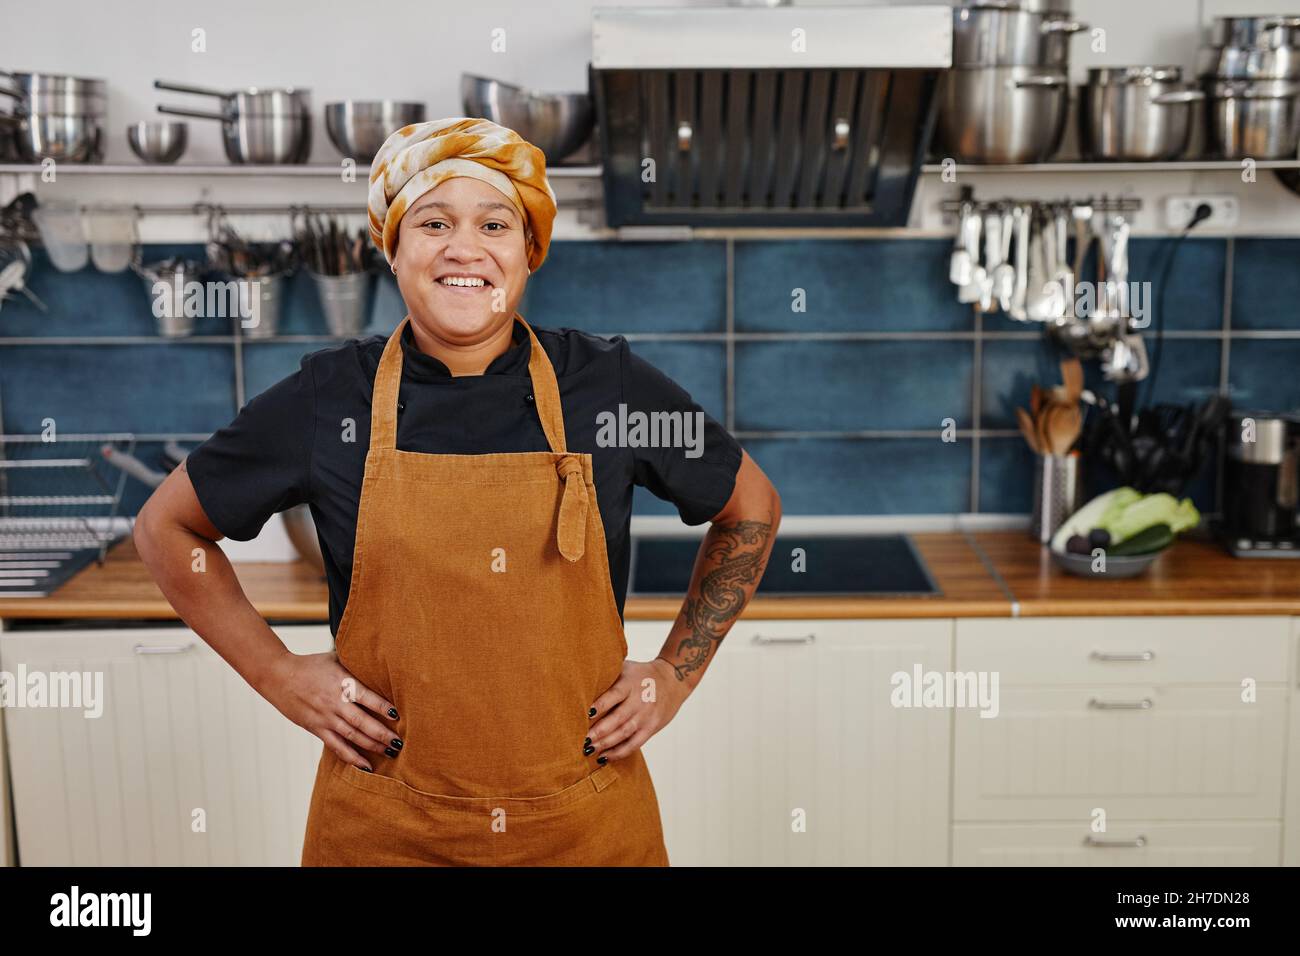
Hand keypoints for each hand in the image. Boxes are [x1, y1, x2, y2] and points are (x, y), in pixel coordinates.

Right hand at [261, 651, 400, 771]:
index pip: (367, 697)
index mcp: (342, 682)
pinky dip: (351, 757)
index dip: (383, 707)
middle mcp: (335, 702)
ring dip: (372, 746)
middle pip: (362, 721)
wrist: (278, 676)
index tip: (398, 715)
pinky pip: (336, 746)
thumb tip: (379, 657)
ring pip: (352, 736)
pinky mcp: (316, 728)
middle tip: (400, 743)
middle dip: (382, 734)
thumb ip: (355, 663)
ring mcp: (325, 717)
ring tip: (390, 753)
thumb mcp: (335, 658)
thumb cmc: (310, 665)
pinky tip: (366, 765)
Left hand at [586, 658, 689, 762]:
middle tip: (582, 739)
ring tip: (589, 750)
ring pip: (625, 733)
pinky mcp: (652, 727)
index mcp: (630, 683)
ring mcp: (647, 715)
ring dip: (606, 744)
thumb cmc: (641, 674)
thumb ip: (608, 675)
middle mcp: (640, 700)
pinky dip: (619, 752)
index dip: (600, 705)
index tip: (584, 715)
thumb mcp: (626, 667)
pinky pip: (635, 743)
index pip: (614, 695)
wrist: (673, 680)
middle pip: (618, 718)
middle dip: (599, 731)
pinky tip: (604, 757)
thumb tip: (579, 683)